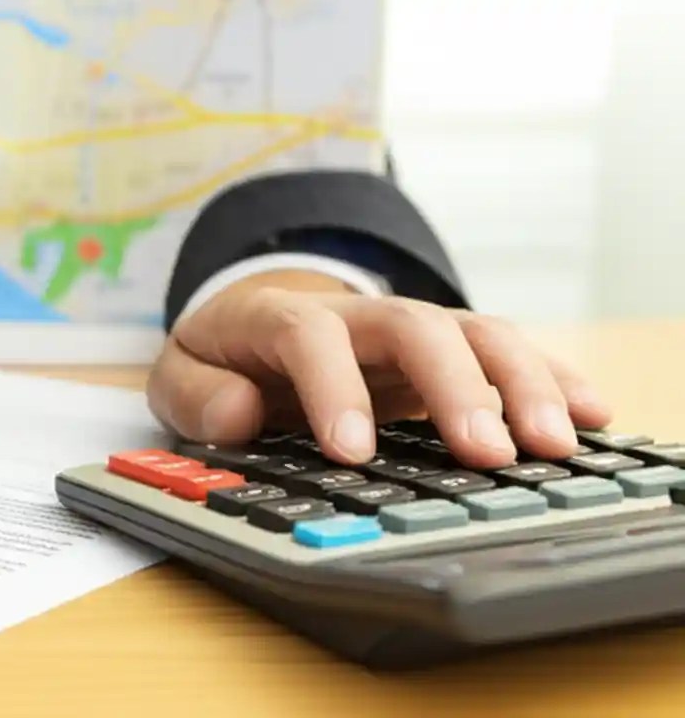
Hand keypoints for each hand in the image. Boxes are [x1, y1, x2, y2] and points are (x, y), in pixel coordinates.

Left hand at [147, 271, 610, 468]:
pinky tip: (591, 415)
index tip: (352, 452)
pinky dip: (549, 380)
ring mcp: (406, 333)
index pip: (311, 337)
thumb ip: (196, 394)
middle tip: (486, 453)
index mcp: (280, 318)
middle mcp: (355, 316)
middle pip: (413, 326)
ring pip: (472, 334)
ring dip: (519, 384)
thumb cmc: (222, 356)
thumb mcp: (179, 374)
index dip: (334, 389)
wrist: (254, 322)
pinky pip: (502, 354)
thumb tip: (239, 413)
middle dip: (455, 385)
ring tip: (554, 445)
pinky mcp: (443, 356)